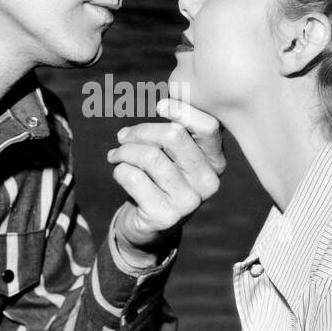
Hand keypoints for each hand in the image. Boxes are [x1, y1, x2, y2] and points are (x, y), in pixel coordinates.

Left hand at [107, 98, 225, 263]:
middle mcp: (209, 182)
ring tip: (115, 155)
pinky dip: (120, 170)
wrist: (149, 226)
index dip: (182, 110)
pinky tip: (120, 173)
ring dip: (124, 151)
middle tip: (123, 137)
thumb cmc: (160, 178)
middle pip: (174, 136)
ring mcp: (189, 202)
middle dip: (141, 131)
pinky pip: (133, 177)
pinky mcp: (165, 216)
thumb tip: (165, 104)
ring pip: (149, 156)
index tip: (160, 106)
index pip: (208, 126)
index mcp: (216, 161)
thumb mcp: (173, 154)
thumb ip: (176, 129)